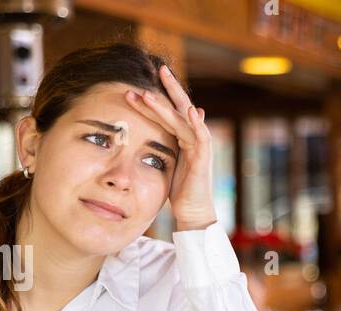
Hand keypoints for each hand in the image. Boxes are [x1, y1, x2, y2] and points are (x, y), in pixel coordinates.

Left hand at [125, 65, 215, 229]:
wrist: (193, 212)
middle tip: (158, 68)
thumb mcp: (168, 162)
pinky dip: (196, 122)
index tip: (137, 87)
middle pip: (180, 107)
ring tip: (153, 91)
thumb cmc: (179, 191)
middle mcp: (193, 137)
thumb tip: (157, 133)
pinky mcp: (204, 158)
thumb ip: (165, 145)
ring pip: (184, 119)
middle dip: (169, 88)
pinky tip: (189, 109)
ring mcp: (200, 146)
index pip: (169, 112)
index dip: (154, 100)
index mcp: (183, 137)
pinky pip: (201, 136)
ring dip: (168, 104)